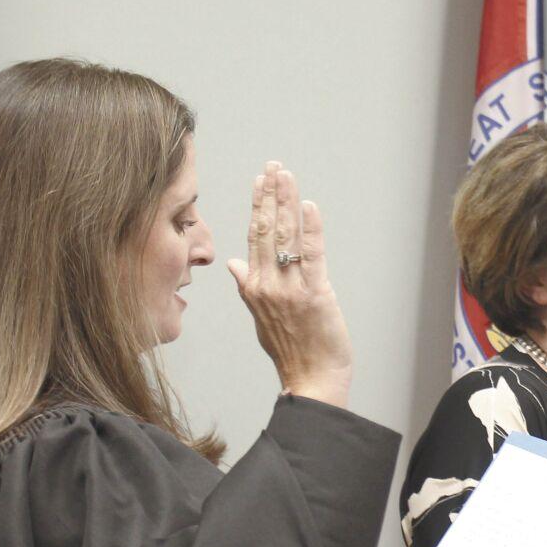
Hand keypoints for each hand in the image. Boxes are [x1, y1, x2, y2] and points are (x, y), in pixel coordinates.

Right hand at [227, 162, 354, 406]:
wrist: (310, 380)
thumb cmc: (290, 352)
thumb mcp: (259, 318)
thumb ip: (246, 287)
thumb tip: (232, 263)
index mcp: (254, 287)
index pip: (253, 236)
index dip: (257, 206)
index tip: (259, 181)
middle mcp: (267, 284)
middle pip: (267, 229)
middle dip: (270, 194)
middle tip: (274, 166)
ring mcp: (290, 289)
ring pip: (286, 236)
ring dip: (287, 202)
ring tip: (287, 175)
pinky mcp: (315, 294)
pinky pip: (311, 255)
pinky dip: (311, 229)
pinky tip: (310, 206)